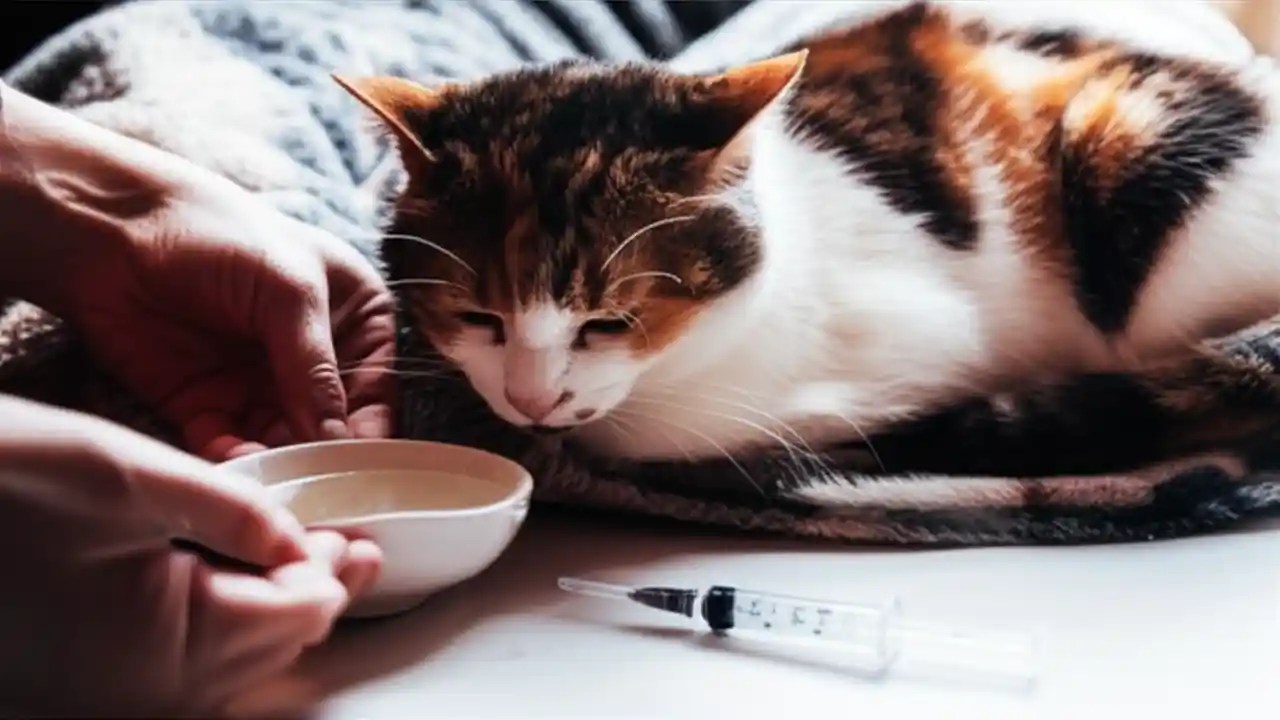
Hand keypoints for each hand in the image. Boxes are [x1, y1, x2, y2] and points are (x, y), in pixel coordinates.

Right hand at [0, 395, 381, 716]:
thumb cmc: (4, 478)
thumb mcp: (133, 478)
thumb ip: (236, 514)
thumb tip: (306, 546)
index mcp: (163, 650)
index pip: (293, 618)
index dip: (331, 574)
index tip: (355, 535)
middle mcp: (141, 692)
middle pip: (270, 648)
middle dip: (313, 592)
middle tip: (351, 548)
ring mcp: (112, 693)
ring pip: (232, 660)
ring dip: (275, 608)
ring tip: (309, 560)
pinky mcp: (92, 677)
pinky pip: (185, 660)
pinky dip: (224, 619)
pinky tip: (239, 577)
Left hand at [64, 179, 396, 459]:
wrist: (114, 227)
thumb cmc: (219, 231)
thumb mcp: (288, 289)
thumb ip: (315, 365)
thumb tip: (337, 440)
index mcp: (354, 322)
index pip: (375, 393)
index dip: (369, 435)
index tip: (363, 478)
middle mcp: (313, 360)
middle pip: (331, 430)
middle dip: (324, 463)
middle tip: (321, 498)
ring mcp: (260, 386)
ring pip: (283, 446)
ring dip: (281, 470)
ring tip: (278, 492)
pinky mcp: (207, 406)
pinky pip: (230, 448)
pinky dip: (234, 465)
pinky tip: (236, 474)